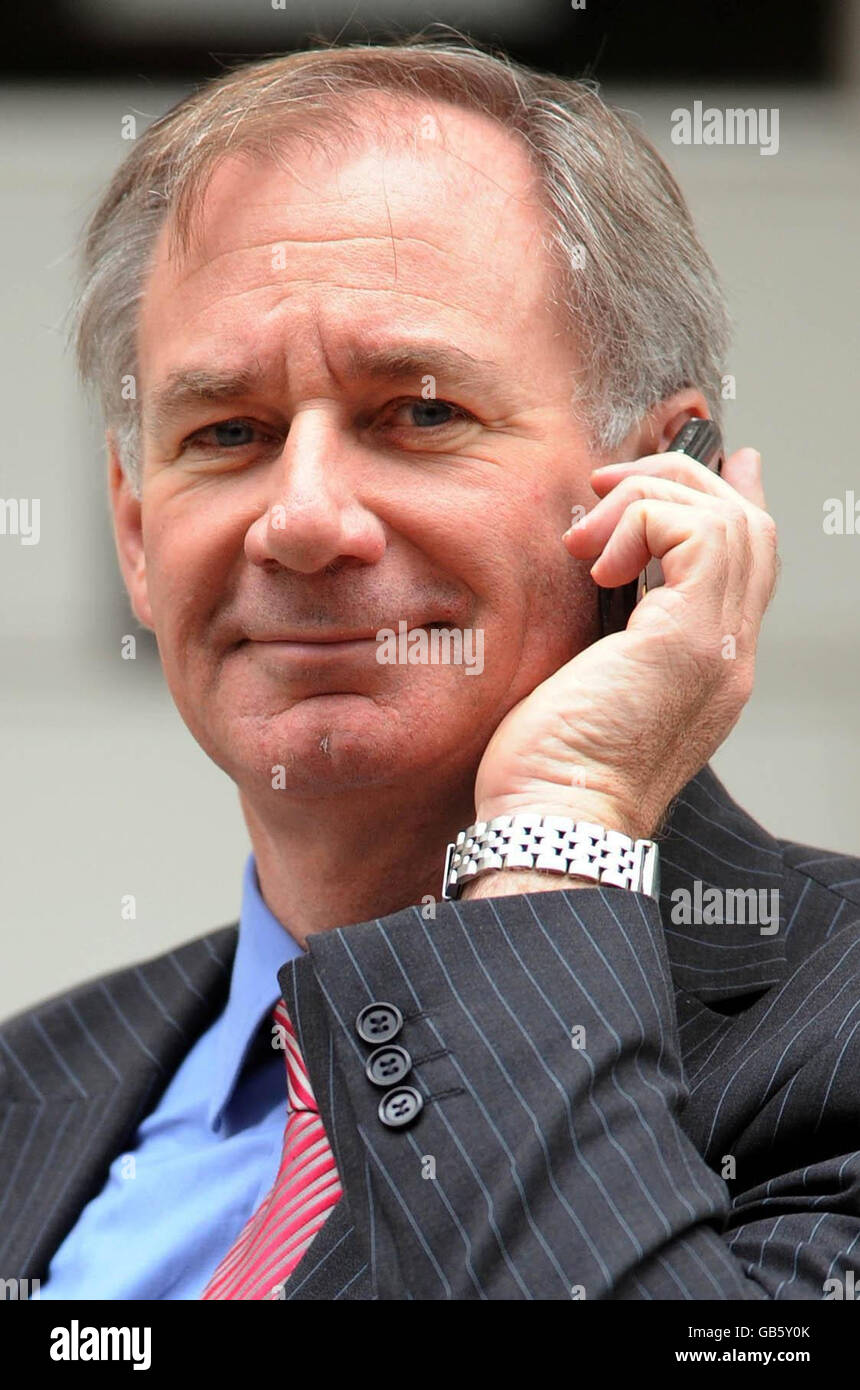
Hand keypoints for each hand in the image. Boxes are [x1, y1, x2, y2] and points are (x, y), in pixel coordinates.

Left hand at [471, 446, 778, 840]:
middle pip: (748, 530)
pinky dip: (641, 522)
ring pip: (728, 520)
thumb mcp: (586, 685)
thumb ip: (612, 632)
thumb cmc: (548, 772)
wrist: (552, 826)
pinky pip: (694, 533)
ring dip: (650, 501)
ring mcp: (718, 647)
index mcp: (709, 668)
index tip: (724, 462)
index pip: (747, 567)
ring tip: (588, 536)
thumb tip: (598, 579)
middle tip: (611, 482)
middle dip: (680, 485)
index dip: (735, 504)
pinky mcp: (688, 639)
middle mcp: (730, 656)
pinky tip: (597, 560)